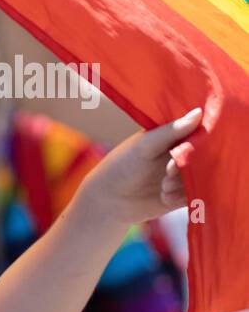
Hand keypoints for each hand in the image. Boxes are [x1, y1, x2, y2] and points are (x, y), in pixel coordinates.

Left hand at [76, 107, 201, 228]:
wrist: (108, 200)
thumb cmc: (121, 167)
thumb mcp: (145, 145)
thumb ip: (171, 131)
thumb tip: (199, 111)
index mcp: (174, 138)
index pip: (199, 134)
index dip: (197, 143)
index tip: (182, 152)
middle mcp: (182, 155)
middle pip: (204, 158)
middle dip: (187, 167)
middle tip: (168, 172)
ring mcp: (183, 176)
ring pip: (201, 177)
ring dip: (183, 183)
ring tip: (163, 186)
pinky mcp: (183, 196)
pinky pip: (196, 195)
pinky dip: (181, 197)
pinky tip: (163, 197)